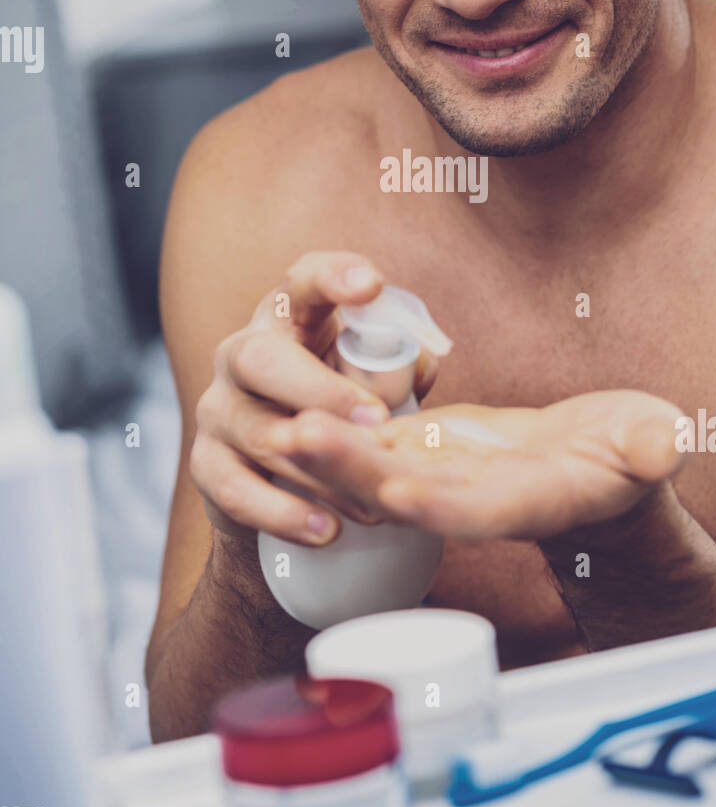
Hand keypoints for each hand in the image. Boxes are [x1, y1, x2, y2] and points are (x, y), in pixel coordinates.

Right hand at [189, 252, 438, 546]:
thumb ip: (398, 369)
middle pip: (263, 359)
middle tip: (377, 422)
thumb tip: (418, 365)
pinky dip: (284, 513)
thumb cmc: (342, 411)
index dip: (333, 277)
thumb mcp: (372, 382)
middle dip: (320, 390)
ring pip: (261, 434)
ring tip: (373, 503)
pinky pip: (237, 490)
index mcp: (289, 320)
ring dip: (320, 471)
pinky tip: (326, 529)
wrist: (282, 482)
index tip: (370, 284)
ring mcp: (218, 409)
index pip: (303, 282)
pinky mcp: (206, 464)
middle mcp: (242, 354)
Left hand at [285, 390, 687, 540]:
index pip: (483, 512)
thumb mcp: (652, 446)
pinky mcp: (431, 450)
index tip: (398, 491)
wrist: (598, 466)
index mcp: (533, 502)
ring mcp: (449, 476)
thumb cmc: (635, 455)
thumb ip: (652, 448)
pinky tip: (299, 406)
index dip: (442, 503)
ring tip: (286, 420)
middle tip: (304, 437)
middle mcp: (477, 498)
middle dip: (357, 470)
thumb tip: (661, 445)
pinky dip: (342, 431)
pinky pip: (378, 442)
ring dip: (334, 451)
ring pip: (382, 466)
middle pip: (411, 490)